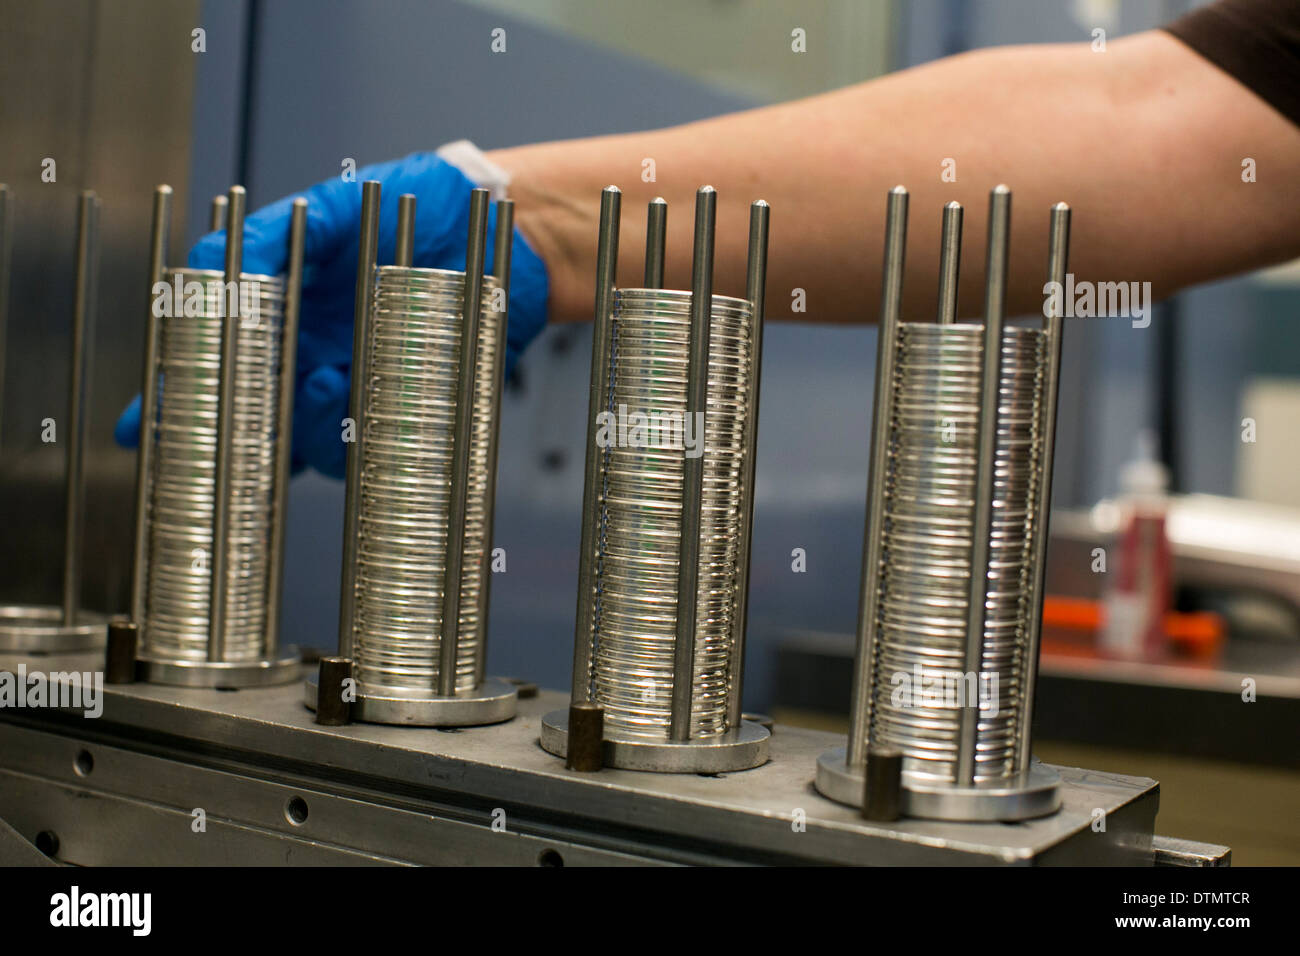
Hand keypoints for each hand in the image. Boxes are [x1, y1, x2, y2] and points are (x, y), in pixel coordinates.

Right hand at [114, 151, 548, 477]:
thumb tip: (215, 261)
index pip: (219, 361)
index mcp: (287, 310)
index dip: (177, 398)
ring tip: (323, 382)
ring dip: (301, 426)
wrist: (508, 238)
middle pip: (253, 417)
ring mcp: (357, 386)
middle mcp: (314, 356)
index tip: (143, 427)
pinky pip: (365, 450)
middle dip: (234, 430)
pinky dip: (355, 437)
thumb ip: (276, 234)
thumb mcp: (339, 208)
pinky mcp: (402, 408)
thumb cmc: (424, 210)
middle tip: (231, 422)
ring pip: (304, 443)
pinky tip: (363, 397)